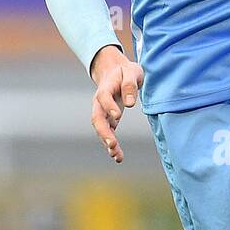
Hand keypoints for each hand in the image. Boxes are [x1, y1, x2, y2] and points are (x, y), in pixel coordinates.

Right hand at [90, 45, 143, 162]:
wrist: (116, 72)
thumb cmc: (126, 72)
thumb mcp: (132, 72)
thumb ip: (130, 85)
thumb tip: (129, 104)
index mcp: (106, 87)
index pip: (104, 97)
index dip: (109, 106)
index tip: (118, 116)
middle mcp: (100, 102)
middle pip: (97, 118)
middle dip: (104, 132)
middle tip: (112, 144)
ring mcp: (103, 112)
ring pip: (101, 129)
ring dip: (107, 142)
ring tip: (116, 156)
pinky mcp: (108, 119)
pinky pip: (107, 133)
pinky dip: (111, 145)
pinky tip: (118, 157)